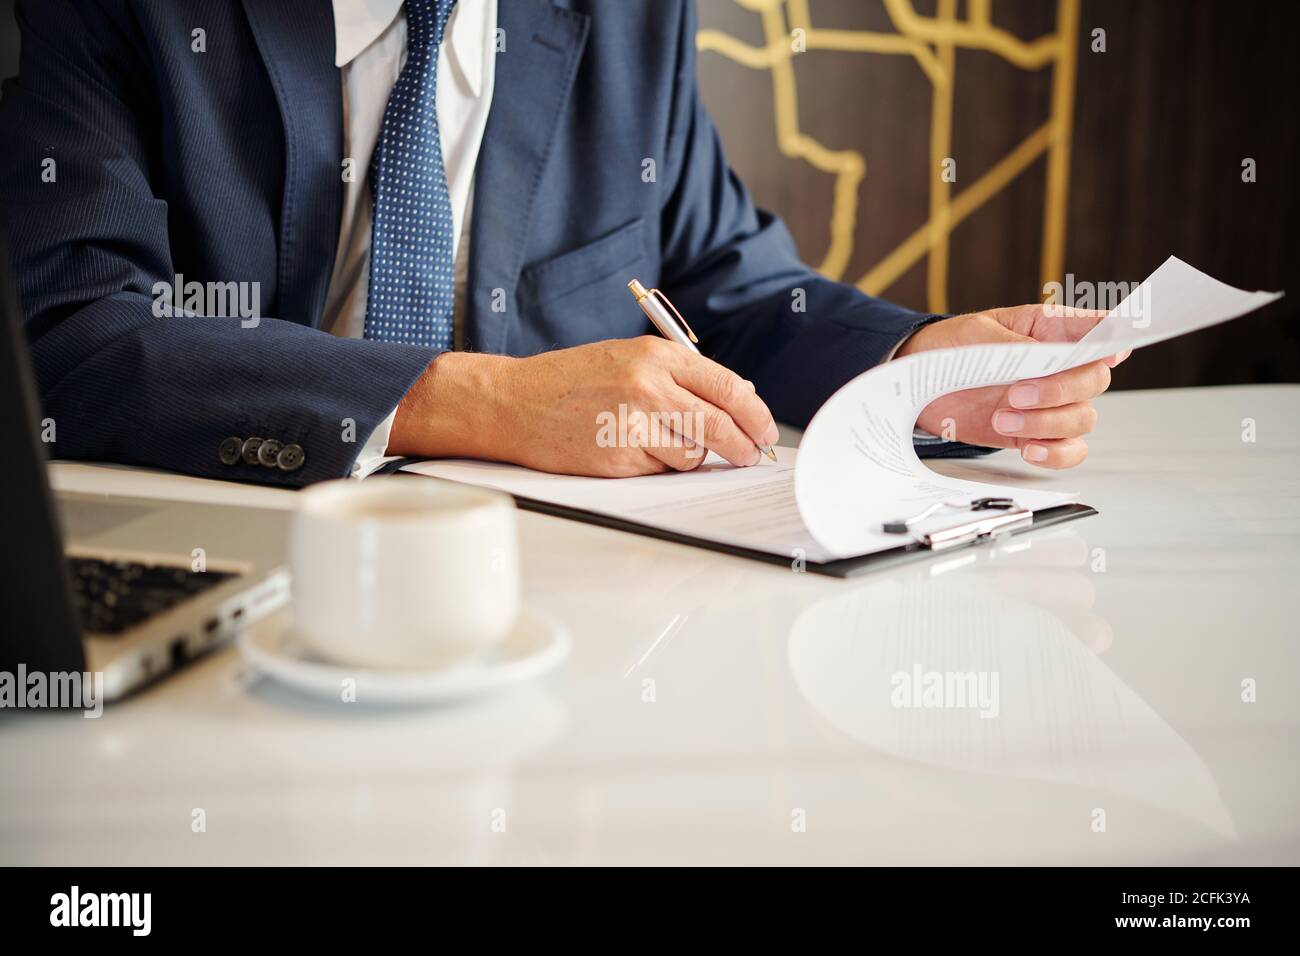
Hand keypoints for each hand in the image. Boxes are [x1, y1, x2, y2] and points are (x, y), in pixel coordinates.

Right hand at [389, 337, 778, 476]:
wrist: (513, 402)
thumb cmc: (569, 381)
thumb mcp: (627, 359)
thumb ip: (679, 376)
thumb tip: (735, 399)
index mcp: (657, 356)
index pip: (728, 386)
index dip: (755, 414)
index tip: (764, 430)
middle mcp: (650, 385)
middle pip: (721, 425)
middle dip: (743, 447)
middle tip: (749, 456)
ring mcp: (635, 423)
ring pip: (694, 454)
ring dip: (691, 458)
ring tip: (663, 446)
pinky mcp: (620, 456)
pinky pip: (662, 471)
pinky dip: (659, 468)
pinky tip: (634, 453)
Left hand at [895, 304, 1129, 468]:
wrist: (918, 385)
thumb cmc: (948, 349)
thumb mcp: (975, 337)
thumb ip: (1014, 347)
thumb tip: (1049, 356)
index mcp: (1049, 329)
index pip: (1098, 330)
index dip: (1114, 338)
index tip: (1110, 350)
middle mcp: (1057, 366)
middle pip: (1095, 379)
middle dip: (1060, 391)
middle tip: (1016, 393)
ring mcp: (1048, 402)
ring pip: (1083, 418)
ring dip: (1048, 423)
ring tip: (1002, 418)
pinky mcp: (1034, 432)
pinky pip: (1068, 449)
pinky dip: (1056, 453)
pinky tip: (1030, 449)